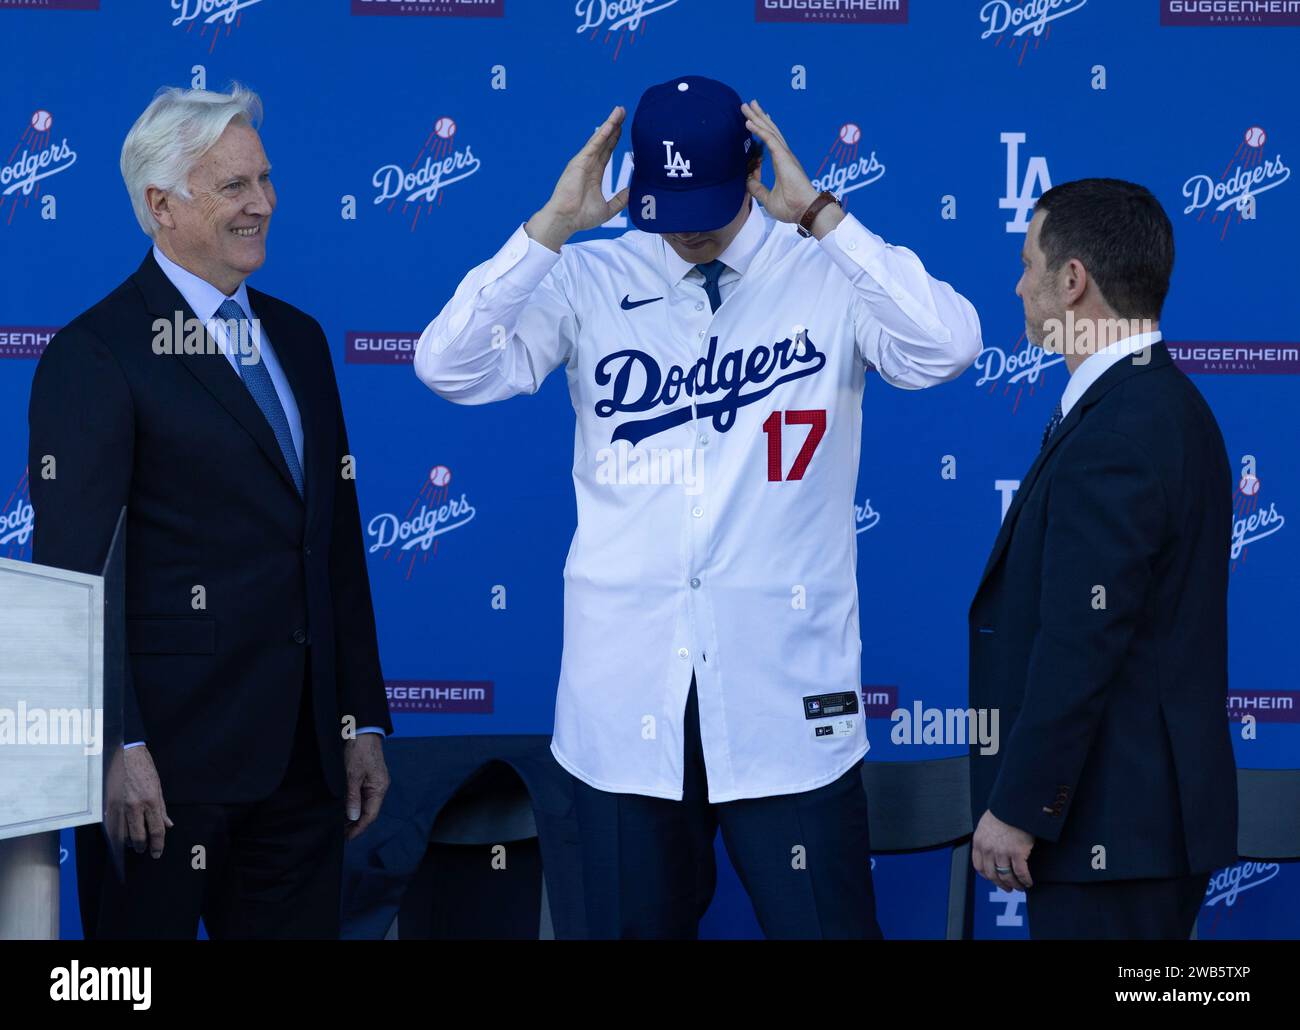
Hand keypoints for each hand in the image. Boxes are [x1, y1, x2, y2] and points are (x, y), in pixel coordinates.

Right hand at [122, 746, 171, 858]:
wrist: (125, 753)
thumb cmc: (143, 768)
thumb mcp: (158, 787)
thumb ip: (162, 808)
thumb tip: (168, 825)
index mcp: (151, 801)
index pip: (156, 829)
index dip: (158, 844)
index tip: (157, 853)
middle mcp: (134, 806)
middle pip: (138, 836)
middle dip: (142, 846)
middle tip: (145, 850)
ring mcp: (119, 806)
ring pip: (123, 834)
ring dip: (129, 842)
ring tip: (134, 843)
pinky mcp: (107, 804)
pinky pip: (112, 825)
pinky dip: (117, 833)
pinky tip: (121, 834)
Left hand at [343, 733, 389, 840]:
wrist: (362, 731)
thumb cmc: (359, 751)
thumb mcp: (352, 775)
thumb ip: (353, 797)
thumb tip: (353, 817)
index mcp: (379, 788)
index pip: (370, 815)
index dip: (359, 828)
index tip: (347, 838)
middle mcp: (379, 787)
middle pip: (369, 812)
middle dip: (356, 824)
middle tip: (340, 834)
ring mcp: (375, 782)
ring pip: (365, 804)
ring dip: (354, 815)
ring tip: (340, 824)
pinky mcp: (369, 778)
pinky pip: (363, 796)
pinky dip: (354, 805)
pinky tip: (344, 809)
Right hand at [526, 106, 629, 251]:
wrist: (567, 220)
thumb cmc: (581, 217)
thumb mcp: (608, 209)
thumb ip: (620, 200)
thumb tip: (632, 192)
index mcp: (594, 174)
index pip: (607, 152)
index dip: (615, 139)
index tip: (623, 128)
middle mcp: (589, 165)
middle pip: (605, 141)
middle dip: (614, 126)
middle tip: (623, 111)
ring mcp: (584, 162)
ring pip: (600, 139)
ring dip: (610, 124)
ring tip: (619, 110)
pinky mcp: (579, 162)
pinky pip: (594, 144)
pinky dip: (603, 133)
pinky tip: (611, 123)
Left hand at [742, 99, 840, 235]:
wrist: (804, 211)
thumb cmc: (791, 208)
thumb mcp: (767, 198)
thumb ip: (757, 188)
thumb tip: (746, 180)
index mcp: (782, 164)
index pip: (768, 144)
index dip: (759, 134)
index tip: (750, 125)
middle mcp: (784, 156)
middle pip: (769, 131)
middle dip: (758, 117)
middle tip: (748, 105)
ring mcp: (784, 155)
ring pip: (769, 131)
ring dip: (757, 118)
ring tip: (747, 105)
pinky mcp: (783, 157)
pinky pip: (768, 139)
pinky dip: (758, 130)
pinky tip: (749, 122)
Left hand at [972, 808, 1034, 891]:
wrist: (1014, 806)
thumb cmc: (1003, 812)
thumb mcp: (986, 825)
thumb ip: (986, 839)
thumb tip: (991, 851)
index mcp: (979, 842)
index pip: (979, 866)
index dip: (987, 876)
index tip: (993, 879)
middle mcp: (988, 849)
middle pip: (992, 874)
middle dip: (1001, 884)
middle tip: (1008, 888)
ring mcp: (1002, 852)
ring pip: (1006, 876)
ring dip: (1014, 884)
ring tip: (1020, 887)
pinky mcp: (1017, 852)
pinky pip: (1021, 872)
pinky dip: (1025, 880)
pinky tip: (1028, 882)